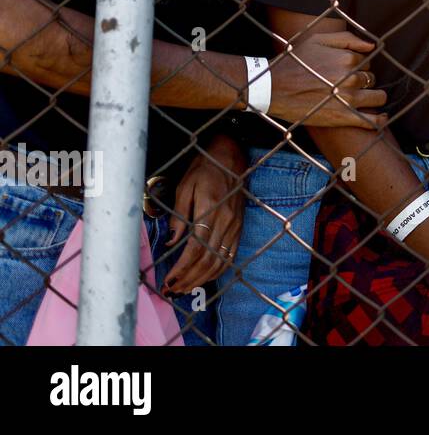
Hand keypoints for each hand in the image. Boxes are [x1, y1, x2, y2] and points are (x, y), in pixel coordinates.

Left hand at [163, 136, 245, 294]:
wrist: (232, 158)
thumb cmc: (204, 169)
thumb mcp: (185, 186)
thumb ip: (179, 215)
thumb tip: (172, 242)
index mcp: (210, 210)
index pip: (196, 248)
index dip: (182, 269)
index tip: (168, 280)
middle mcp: (226, 221)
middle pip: (208, 260)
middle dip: (189, 279)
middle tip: (172, 291)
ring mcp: (235, 226)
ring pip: (220, 261)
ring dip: (202, 279)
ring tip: (184, 288)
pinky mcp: (239, 227)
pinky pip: (230, 255)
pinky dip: (217, 270)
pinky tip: (204, 277)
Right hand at [268, 30, 387, 128]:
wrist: (272, 88)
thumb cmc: (294, 62)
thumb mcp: (318, 40)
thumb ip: (348, 38)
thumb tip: (372, 45)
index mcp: (347, 58)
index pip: (367, 61)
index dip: (358, 66)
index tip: (345, 71)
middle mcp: (351, 78)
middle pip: (372, 79)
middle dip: (364, 81)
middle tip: (347, 85)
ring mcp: (349, 99)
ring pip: (378, 97)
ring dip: (373, 98)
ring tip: (363, 100)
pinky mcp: (344, 117)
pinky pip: (373, 120)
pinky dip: (379, 120)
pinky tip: (379, 118)